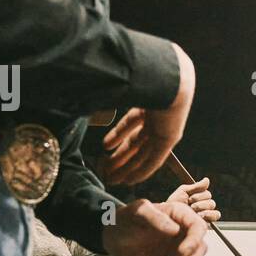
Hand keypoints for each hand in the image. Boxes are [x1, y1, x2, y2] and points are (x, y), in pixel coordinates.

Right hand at [98, 43, 195, 184]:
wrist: (168, 76)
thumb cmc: (144, 75)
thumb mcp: (123, 85)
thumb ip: (107, 90)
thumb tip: (86, 87)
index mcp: (147, 102)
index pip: (131, 123)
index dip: (118, 135)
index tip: (106, 148)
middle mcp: (157, 117)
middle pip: (136, 142)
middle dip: (121, 157)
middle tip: (107, 169)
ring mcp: (164, 129)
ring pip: (142, 153)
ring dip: (127, 167)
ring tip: (112, 177)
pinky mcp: (169, 139)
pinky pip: (154, 160)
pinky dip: (142, 171)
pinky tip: (130, 180)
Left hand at [101, 198, 208, 255]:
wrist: (112, 237)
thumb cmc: (125, 219)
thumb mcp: (137, 211)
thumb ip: (155, 217)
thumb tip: (175, 229)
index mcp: (179, 215)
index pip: (199, 227)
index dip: (195, 241)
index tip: (181, 253)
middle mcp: (183, 233)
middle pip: (200, 249)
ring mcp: (179, 249)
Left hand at [167, 177, 219, 222]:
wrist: (169, 217)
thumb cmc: (174, 204)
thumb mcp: (183, 192)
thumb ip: (196, 186)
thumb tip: (207, 180)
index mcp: (199, 197)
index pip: (206, 193)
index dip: (198, 195)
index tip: (189, 198)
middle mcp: (204, 204)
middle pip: (210, 199)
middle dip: (199, 202)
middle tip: (190, 206)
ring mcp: (207, 213)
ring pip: (212, 205)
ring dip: (202, 207)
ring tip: (193, 210)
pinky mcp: (208, 221)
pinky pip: (216, 214)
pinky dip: (209, 214)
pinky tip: (199, 216)